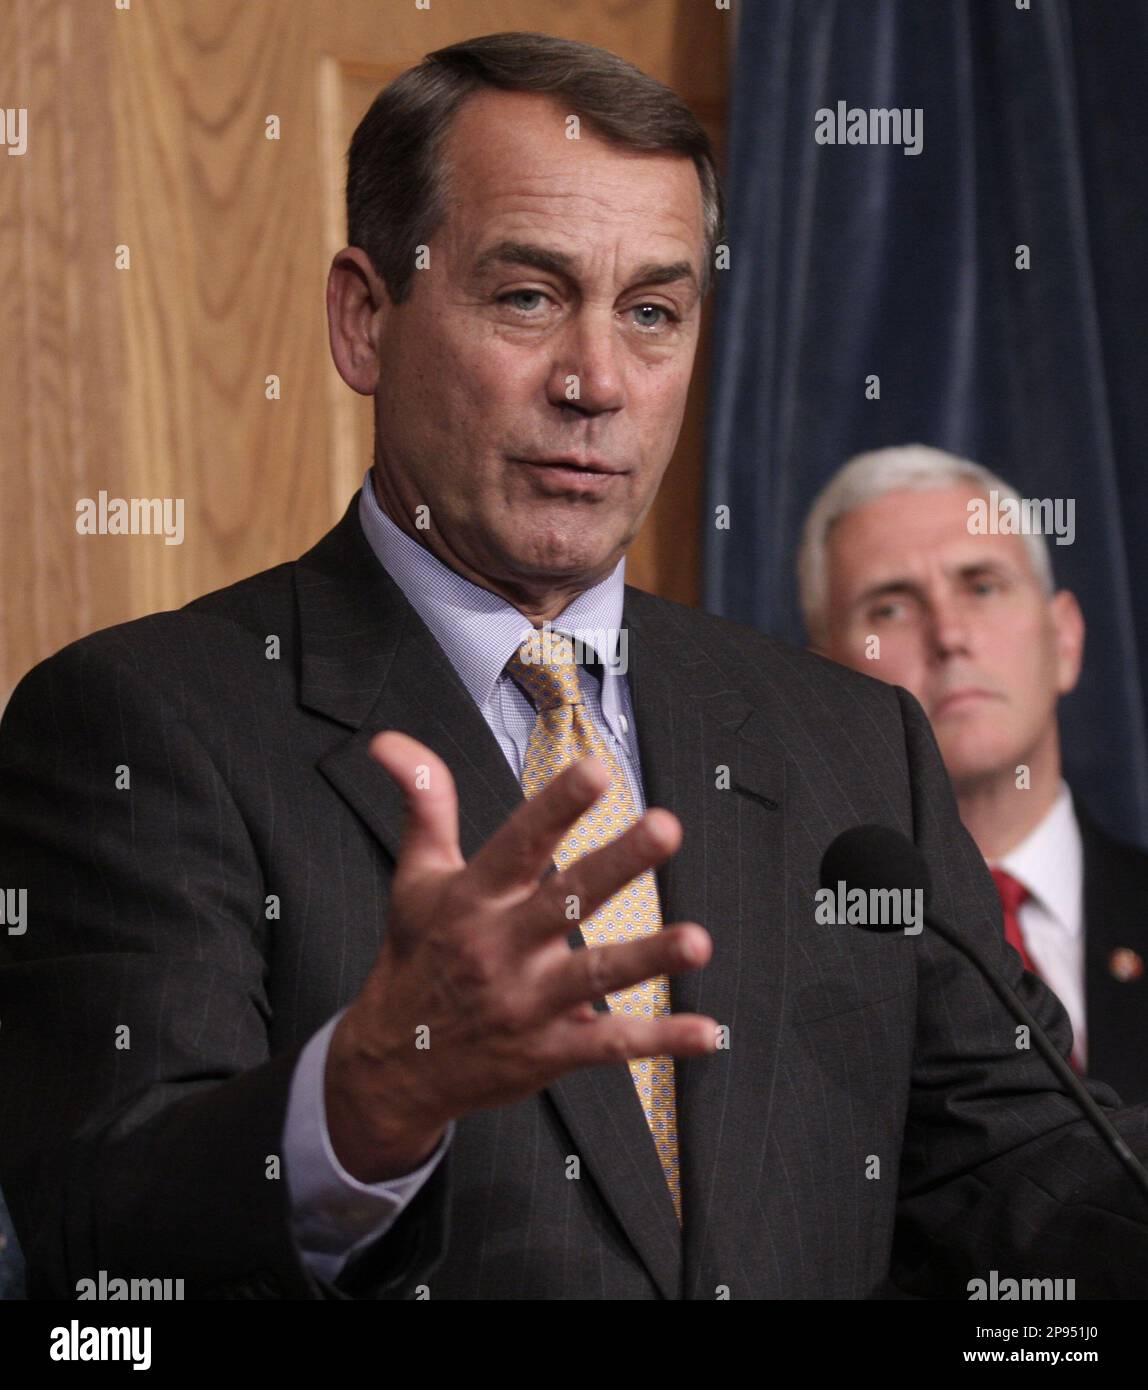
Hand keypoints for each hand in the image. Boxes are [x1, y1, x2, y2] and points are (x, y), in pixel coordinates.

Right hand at [325, 730, 715, 1181]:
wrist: (393, 1066)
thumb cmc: (416, 957)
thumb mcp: (415, 876)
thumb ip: (423, 802)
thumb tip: (391, 741)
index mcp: (473, 897)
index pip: (519, 842)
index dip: (557, 806)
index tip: (596, 771)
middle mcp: (501, 946)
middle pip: (566, 898)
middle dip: (619, 863)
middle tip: (666, 827)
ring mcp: (527, 1002)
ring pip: (595, 975)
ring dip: (648, 957)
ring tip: (698, 942)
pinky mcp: (548, 1050)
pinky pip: (610, 1044)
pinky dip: (659, 1039)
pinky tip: (705, 1031)